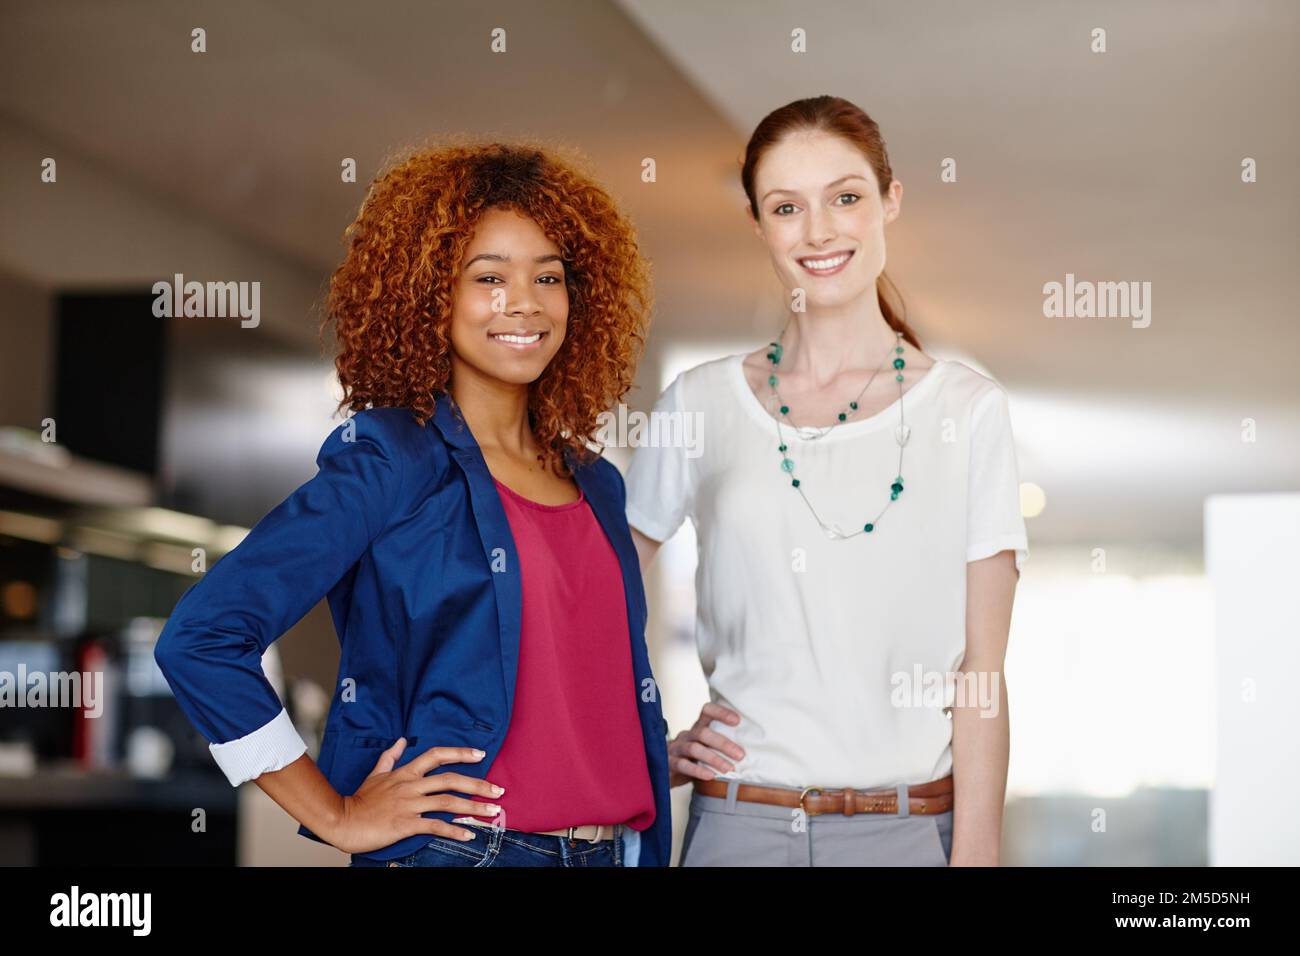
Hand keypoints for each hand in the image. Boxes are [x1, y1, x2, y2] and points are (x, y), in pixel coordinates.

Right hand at [326, 738, 503, 854]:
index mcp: (405, 772)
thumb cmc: (358, 800)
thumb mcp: (374, 773)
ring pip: (448, 802)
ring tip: (492, 811)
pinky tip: (469, 834)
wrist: (341, 820)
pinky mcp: (405, 824)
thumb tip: (400, 740)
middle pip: (450, 779)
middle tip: (498, 789)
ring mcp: (409, 805)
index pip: (436, 755)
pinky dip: (454, 830)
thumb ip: (390, 757)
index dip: (460, 753)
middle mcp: (410, 786)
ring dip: (473, 807)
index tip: (480, 754)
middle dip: (478, 783)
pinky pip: (434, 826)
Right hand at [668, 702, 744, 787]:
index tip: (737, 720)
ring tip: (729, 769)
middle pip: (704, 733)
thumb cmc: (691, 760)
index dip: (721, 713)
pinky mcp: (668, 763)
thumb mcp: (704, 749)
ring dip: (714, 758)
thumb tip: (749, 752)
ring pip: (694, 748)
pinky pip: (682, 765)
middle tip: (741, 755)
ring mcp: (676, 748)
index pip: (707, 711)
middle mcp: (686, 735)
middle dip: (723, 743)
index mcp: (697, 728)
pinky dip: (698, 770)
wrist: (662, 773)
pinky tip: (711, 776)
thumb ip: (719, 746)